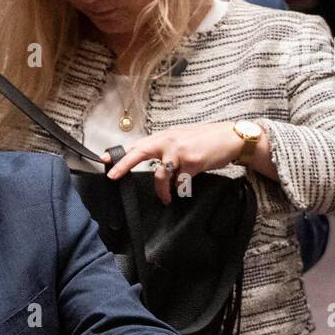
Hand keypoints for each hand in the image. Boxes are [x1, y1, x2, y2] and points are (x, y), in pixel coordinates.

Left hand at [106, 122, 253, 203]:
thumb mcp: (180, 139)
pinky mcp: (193, 162)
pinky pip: (180, 182)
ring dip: (162, 190)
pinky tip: (182, 190)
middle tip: (113, 176)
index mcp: (164, 136)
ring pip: (161, 175)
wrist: (231, 138)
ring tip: (165, 198)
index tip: (104, 160)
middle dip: (124, 165)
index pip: (137, 144)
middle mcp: (169, 141)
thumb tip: (146, 161)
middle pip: (140, 152)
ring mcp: (180, 151)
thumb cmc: (205, 140)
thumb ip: (163, 148)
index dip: (120, 153)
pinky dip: (180, 188)